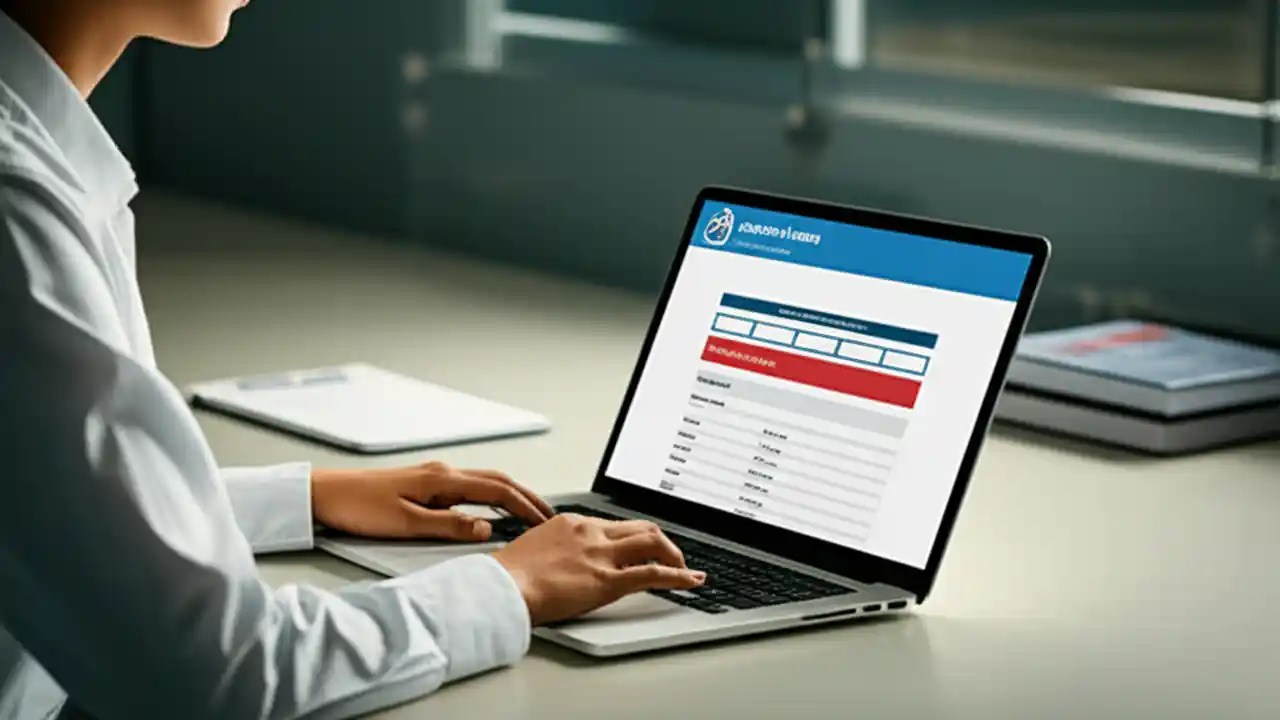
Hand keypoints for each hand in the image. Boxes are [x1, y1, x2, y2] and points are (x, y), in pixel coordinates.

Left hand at [311, 461, 552, 540]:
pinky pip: (468, 488)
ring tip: (528, 513)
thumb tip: (487, 530)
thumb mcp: (406, 524)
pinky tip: (490, 509)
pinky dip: (490, 496)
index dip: (525, 506)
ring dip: (510, 496)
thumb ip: (450, 527)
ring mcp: (433, 477)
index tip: (545, 521)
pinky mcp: (423, 484)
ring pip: (484, 482)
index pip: (497, 490)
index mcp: (442, 480)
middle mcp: (442, 473)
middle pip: (497, 480)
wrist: (325, 494)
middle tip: (548, 515)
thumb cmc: (358, 507)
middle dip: (526, 497)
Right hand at [491, 514, 705, 624]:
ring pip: (653, 542)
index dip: (635, 537)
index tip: (642, 547)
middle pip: (641, 527)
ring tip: (684, 569)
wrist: (501, 587)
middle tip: (671, 555)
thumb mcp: (535, 549)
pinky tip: (690, 581)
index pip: (615, 525)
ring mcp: (601, 555)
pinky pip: (653, 574)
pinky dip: (678, 576)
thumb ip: (557, 550)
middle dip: (662, 541)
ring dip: (674, 554)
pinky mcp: (607, 580)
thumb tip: (563, 562)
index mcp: (572, 523)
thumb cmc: (508, 575)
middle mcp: (591, 532)